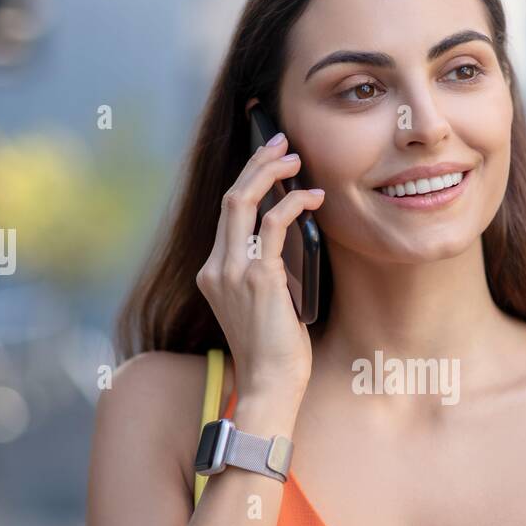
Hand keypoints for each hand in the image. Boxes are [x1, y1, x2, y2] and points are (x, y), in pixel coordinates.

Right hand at [195, 132, 324, 402]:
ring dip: (270, 173)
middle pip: (230, 198)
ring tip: (295, 158)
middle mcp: (216, 268)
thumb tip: (292, 233)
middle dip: (256, 163)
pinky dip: (293, 204)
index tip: (267, 159)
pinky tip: (312, 198)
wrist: (269, 384)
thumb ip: (267, 269)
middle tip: (280, 141)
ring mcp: (233, 272)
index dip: (247, 181)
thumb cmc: (274, 350)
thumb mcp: (264, 303)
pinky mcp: (258, 278)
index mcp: (213, 273)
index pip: (227, 215)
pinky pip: (273, 225)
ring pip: (243, 202)